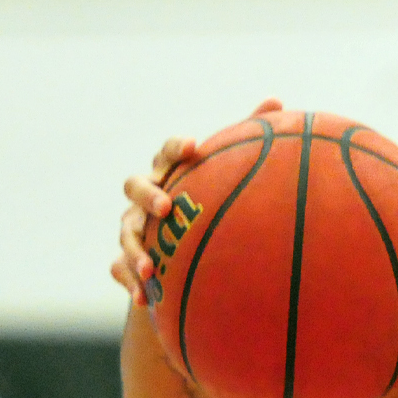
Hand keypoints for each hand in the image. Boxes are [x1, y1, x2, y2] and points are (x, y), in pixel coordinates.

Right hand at [114, 98, 284, 304]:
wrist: (181, 246)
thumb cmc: (206, 200)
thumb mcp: (225, 172)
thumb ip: (248, 137)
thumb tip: (277, 99)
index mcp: (169, 171)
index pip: (168, 152)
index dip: (177, 148)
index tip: (194, 146)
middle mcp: (144, 195)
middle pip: (134, 185)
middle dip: (148, 195)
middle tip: (167, 208)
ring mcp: (132, 226)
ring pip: (126, 233)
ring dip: (135, 249)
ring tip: (151, 268)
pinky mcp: (125, 259)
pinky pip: (120, 270)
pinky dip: (130, 283)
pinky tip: (144, 298)